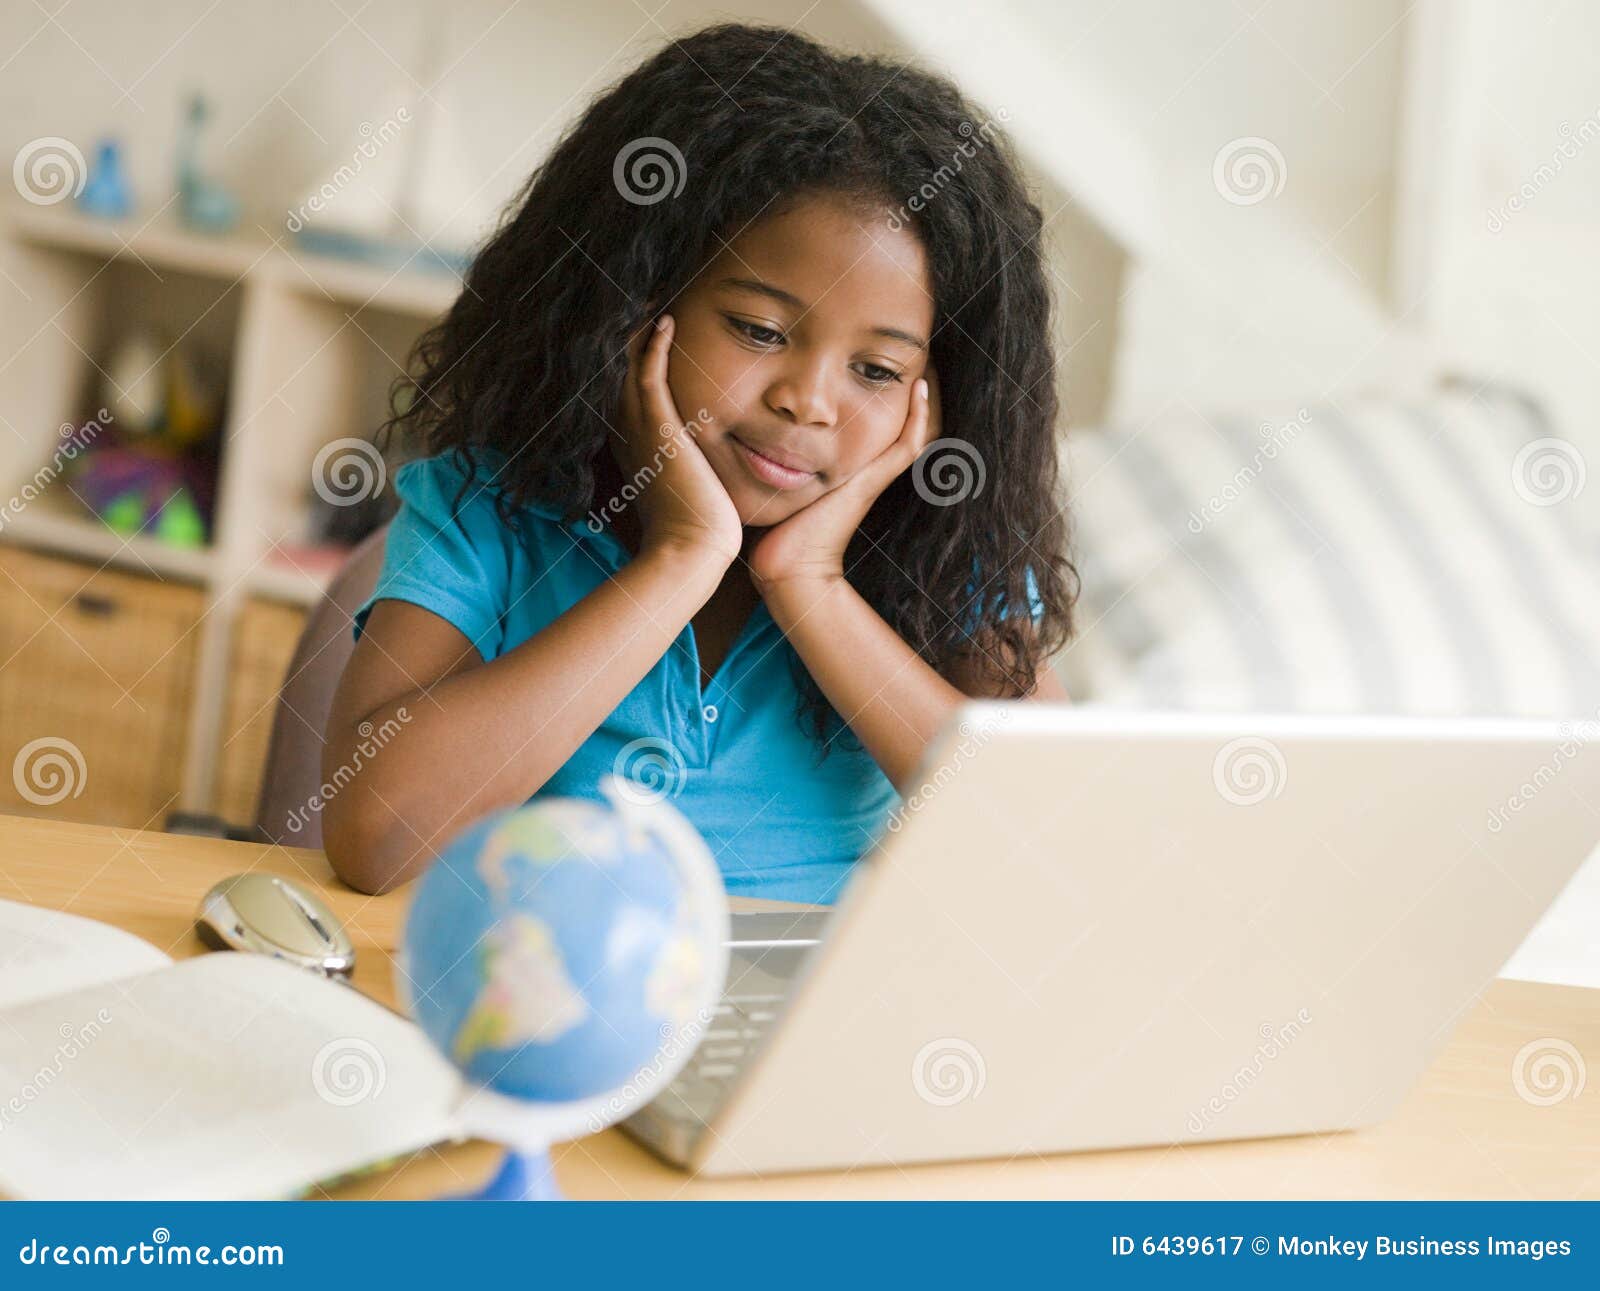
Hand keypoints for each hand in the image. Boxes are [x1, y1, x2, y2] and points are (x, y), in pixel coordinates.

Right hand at [618, 314, 742, 565]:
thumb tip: (711, 462)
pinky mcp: (659, 430)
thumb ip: (695, 466)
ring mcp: (640, 430)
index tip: (653, 329)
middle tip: (645, 299)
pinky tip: (666, 320)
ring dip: (640, 330)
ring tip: (652, 297)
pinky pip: (649, 375)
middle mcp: (629, 433)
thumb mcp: (693, 488)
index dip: (636, 357)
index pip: (631, 389)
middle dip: (631, 334)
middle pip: (622, 369)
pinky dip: (655, 346)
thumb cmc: (700, 530)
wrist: (692, 551)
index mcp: (635, 444)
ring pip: (630, 365)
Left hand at [748, 365, 940, 592]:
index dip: (880, 397)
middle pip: (899, 426)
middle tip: (918, 354)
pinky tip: (920, 386)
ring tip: (926, 360)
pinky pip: (905, 445)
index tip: (881, 362)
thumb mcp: (774, 488)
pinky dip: (917, 417)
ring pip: (910, 431)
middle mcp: (862, 471)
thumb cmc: (774, 534)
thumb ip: (769, 465)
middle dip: (909, 393)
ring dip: (920, 398)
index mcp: (844, 470)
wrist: (787, 570)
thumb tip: (743, 438)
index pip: (870, 426)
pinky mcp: (871, 483)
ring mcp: (871, 477)